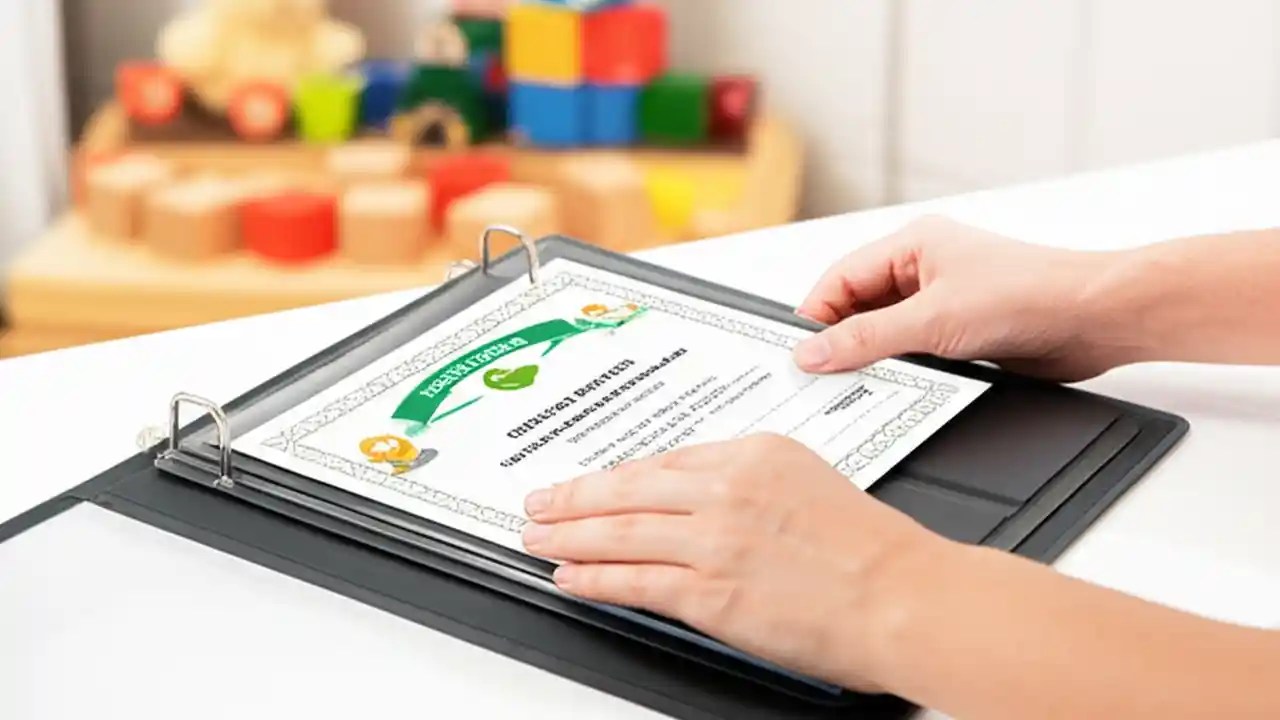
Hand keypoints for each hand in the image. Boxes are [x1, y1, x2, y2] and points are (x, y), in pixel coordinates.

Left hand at [521, 434, 951, 690]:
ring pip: (619, 533)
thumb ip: (748, 480)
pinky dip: (594, 578)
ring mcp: (713, 541)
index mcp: (752, 454)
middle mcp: (725, 490)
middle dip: (573, 498)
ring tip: (537, 537)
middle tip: (538, 502)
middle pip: (627, 489)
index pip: (663, 462)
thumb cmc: (872, 548)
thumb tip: (698, 496)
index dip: (615, 475)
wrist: (905, 597)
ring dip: (568, 536)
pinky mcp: (709, 593)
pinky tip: (570, 576)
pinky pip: (634, 582)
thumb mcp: (807, 480)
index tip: (591, 481)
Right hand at [793, 216, 1135, 380]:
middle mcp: (923, 270)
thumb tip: (814, 352)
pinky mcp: (961, 335)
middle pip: (858, 308)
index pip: (840, 280)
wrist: (1095, 318)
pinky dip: (898, 373)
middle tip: (816, 378)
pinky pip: (913, 354)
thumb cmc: (1029, 293)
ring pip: (884, 334)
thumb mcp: (933, 320)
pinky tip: (889, 392)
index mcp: (911, 245)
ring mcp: (942, 303)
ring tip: (851, 389)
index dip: (814, 317)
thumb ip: (866, 339)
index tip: (797, 355)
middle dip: (838, 341)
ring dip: (871, 359)